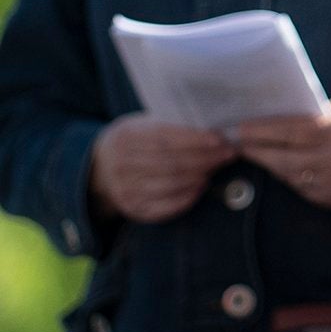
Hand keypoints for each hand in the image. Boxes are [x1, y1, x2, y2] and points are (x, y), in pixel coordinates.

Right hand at [89, 115, 232, 224]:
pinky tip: (202, 186)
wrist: (100, 166)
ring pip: (170, 184)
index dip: (196, 139)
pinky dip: (186, 198)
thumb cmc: (136, 138)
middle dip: (205, 158)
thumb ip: (171, 123)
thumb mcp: (144, 122)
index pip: (166, 138)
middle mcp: (122, 165)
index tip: (221, 138)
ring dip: (200, 176)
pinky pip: (162, 207)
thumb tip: (214, 123)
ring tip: (219, 166)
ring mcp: (124, 190)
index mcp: (127, 137)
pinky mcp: (131, 208)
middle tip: (229, 153)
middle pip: (171, 163)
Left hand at [235, 99, 330, 208]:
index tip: (240, 127)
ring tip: (252, 152)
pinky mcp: (330, 199)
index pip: (291, 130)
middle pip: (282, 157)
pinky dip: (287, 175)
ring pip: (287, 175)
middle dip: (256, 149)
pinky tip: (278, 165)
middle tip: (235, 141)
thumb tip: (282, 117)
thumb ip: (318, 116)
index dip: (262, 130)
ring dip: (268, 163)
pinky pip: (300, 186)